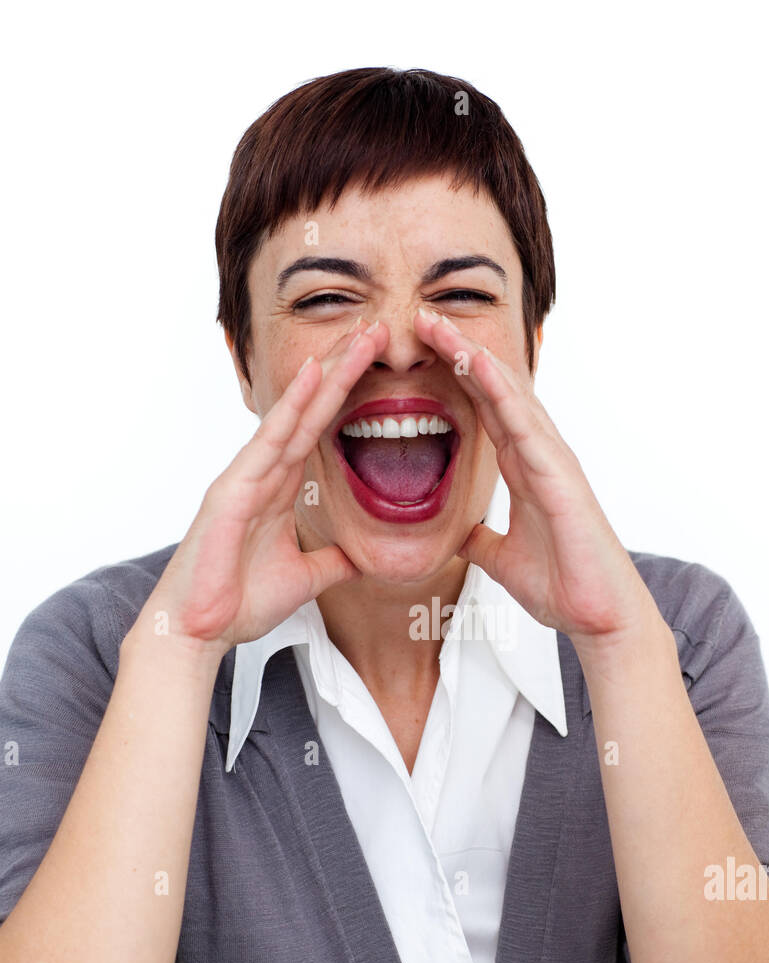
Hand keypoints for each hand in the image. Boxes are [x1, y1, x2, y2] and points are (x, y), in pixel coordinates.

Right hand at [143, 318, 384, 656]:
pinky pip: (270, 441)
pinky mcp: (233, 490)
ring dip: (327, 376)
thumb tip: (363, 557)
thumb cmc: (236, 603)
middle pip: (310, 411)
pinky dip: (292, 407)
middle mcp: (262, 475)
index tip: (377, 366)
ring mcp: (246, 477)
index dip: (348, 398)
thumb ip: (333, 562)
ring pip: (294, 415)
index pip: (319, 432)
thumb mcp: (306, 579)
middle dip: (344, 371)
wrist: (196, 631)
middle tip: (377, 331)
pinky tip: (314, 375)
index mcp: (278, 491)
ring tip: (359, 339)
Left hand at [412, 308, 666, 654]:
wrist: (600, 618)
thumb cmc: (565, 587)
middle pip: (494, 389)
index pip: (485, 410)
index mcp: (525, 470)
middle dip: (457, 351)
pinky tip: (474, 364)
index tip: (420, 350)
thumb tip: (460, 536)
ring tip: (438, 324)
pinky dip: (500, 391)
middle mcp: (540, 455)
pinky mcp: (561, 476)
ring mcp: (553, 461)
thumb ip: (482, 542)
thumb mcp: (502, 561)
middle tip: (420, 315)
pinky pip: (524, 424)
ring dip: (473, 356)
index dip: (455, 377)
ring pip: (510, 395)